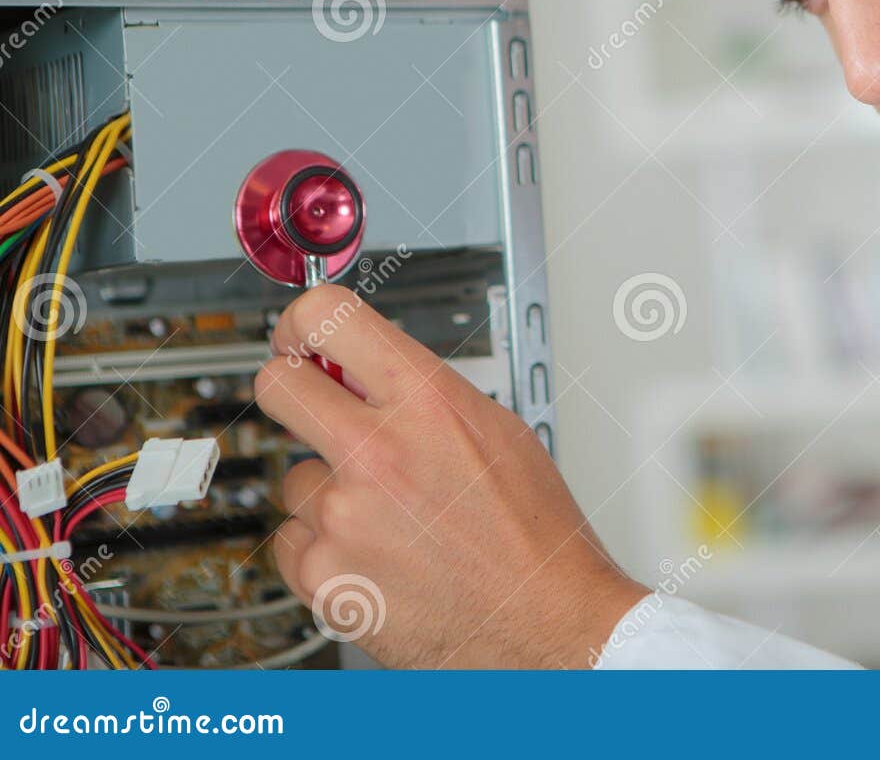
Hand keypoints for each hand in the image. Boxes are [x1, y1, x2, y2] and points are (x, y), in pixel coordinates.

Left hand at [253, 284, 647, 667]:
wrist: (544, 622)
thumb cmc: (533, 532)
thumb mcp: (496, 429)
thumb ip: (421, 393)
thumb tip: (362, 369)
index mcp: (428, 402)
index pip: (327, 318)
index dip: (302, 322)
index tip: (300, 337)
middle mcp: (377, 451)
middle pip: (277, 385)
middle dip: (293, 389)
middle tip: (317, 409)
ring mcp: (343, 515)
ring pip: (296, 477)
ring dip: (330, 492)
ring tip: (391, 517)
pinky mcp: (322, 574)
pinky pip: (293, 541)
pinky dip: (326, 549)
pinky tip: (378, 555)